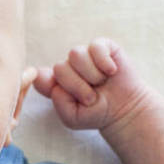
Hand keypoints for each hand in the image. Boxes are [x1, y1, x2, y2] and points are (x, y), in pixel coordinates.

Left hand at [31, 38, 152, 132]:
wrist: (123, 110)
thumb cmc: (96, 113)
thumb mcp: (73, 117)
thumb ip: (59, 102)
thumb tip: (53, 81)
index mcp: (56, 83)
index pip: (40, 77)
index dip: (50, 84)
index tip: (65, 95)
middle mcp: (67, 67)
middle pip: (60, 68)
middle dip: (77, 86)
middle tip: (91, 97)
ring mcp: (84, 55)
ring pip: (75, 55)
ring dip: (91, 74)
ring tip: (101, 83)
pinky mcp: (102, 46)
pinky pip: (96, 47)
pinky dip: (104, 62)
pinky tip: (111, 72)